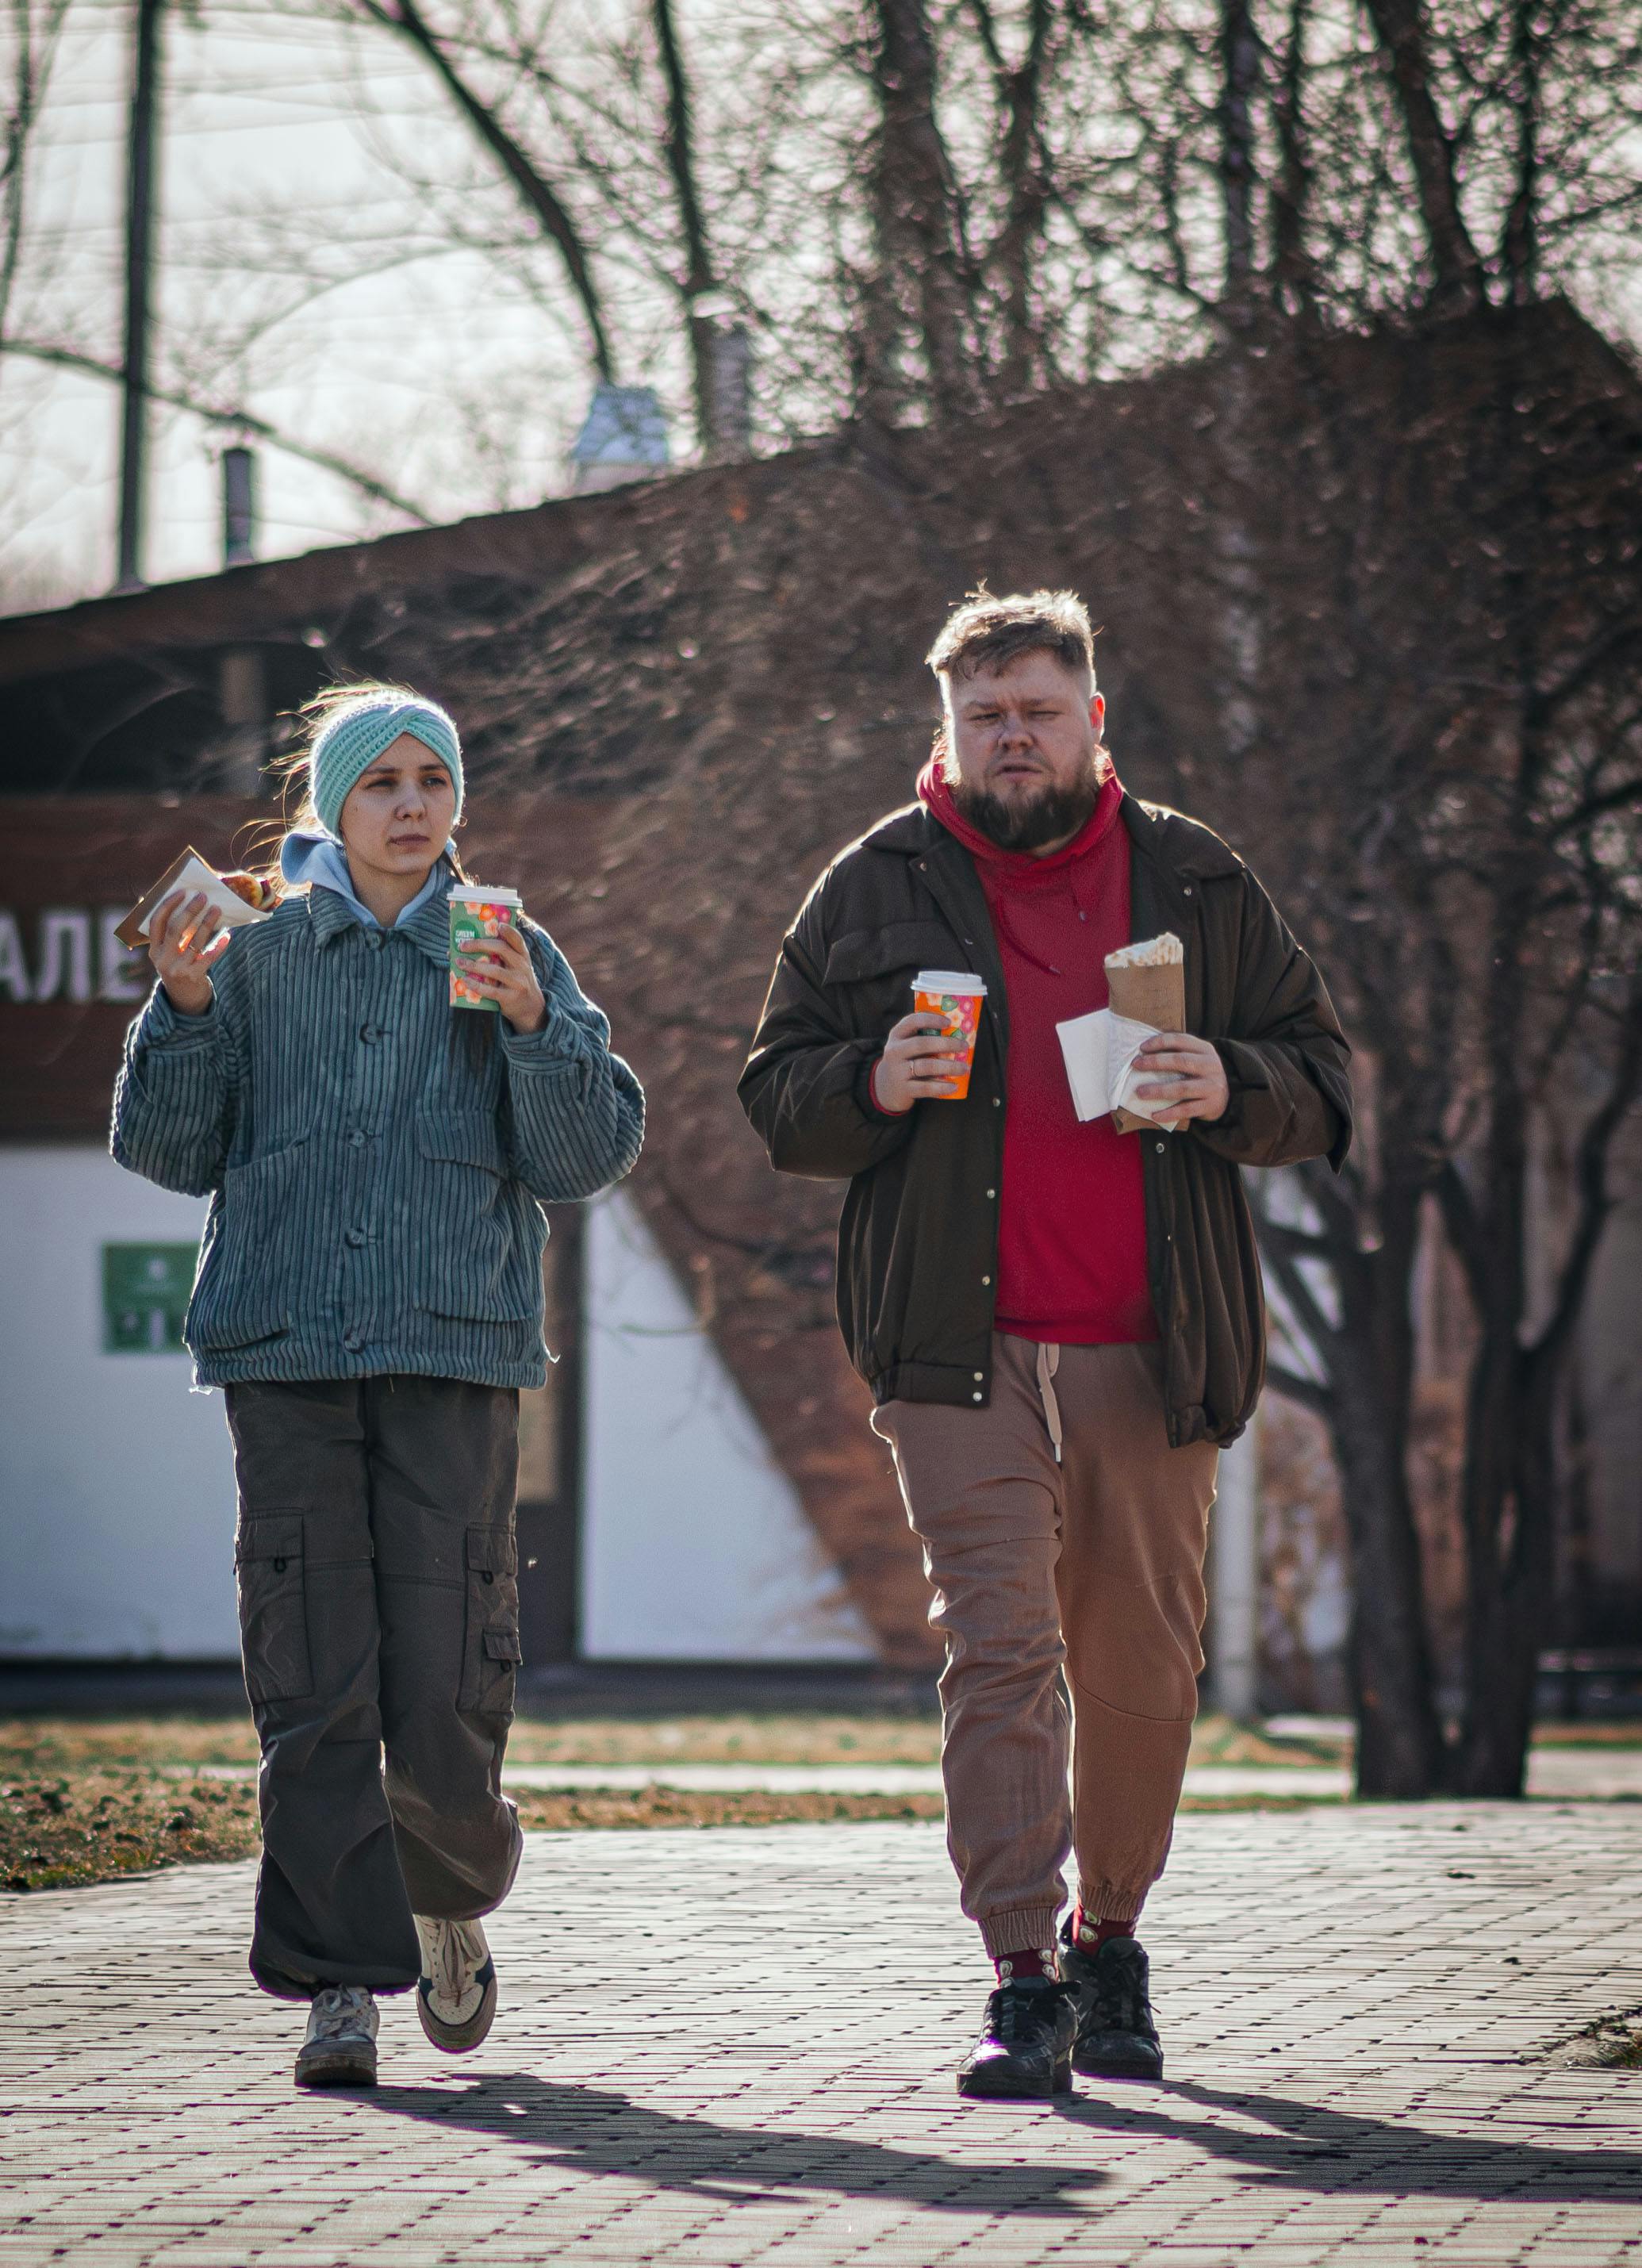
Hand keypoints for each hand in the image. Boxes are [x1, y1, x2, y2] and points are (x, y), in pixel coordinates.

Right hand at [148, 891, 228, 1016]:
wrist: (185, 999)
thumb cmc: (178, 967)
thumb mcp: (166, 953)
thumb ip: (166, 933)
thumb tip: (165, 901)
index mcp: (153, 950)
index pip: (156, 923)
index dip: (168, 906)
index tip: (181, 892)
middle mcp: (162, 959)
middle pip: (176, 929)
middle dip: (190, 911)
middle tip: (203, 897)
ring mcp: (177, 969)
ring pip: (194, 941)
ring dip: (207, 923)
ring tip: (217, 910)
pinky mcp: (193, 977)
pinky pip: (208, 957)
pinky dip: (218, 946)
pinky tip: (227, 936)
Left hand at [458, 923, 546, 1033]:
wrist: (531, 1008)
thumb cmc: (516, 982)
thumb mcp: (517, 967)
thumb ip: (501, 956)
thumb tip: (467, 946)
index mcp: (523, 956)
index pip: (518, 939)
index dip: (509, 931)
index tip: (497, 925)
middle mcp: (522, 967)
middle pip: (502, 949)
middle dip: (480, 945)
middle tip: (463, 945)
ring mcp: (517, 982)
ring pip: (494, 970)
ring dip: (474, 965)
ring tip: (459, 962)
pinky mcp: (510, 997)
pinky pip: (491, 990)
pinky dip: (476, 985)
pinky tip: (465, 981)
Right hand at [873, 1011, 968, 1112]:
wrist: (886, 1088)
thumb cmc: (906, 1061)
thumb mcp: (908, 1046)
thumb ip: (926, 1038)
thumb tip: (959, 1034)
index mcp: (897, 1035)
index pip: (912, 1021)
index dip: (931, 1019)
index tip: (948, 1022)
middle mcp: (895, 1051)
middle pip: (921, 1044)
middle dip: (946, 1044)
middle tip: (964, 1046)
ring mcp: (897, 1071)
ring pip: (926, 1066)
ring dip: (949, 1066)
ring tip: (964, 1068)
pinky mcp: (903, 1089)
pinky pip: (925, 1087)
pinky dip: (941, 1087)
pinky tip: (954, 1086)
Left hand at [1130, 1031, 1229, 1123]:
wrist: (1227, 1097)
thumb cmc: (1201, 1075)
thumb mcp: (1196, 1058)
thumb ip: (1177, 1052)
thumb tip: (1143, 1052)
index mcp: (1205, 1049)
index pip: (1180, 1040)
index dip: (1160, 1042)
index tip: (1141, 1047)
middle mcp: (1211, 1065)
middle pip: (1180, 1061)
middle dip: (1155, 1062)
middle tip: (1136, 1065)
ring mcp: (1212, 1086)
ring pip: (1182, 1088)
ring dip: (1158, 1090)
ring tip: (1140, 1092)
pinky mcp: (1211, 1105)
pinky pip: (1186, 1110)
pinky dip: (1169, 1113)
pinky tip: (1155, 1115)